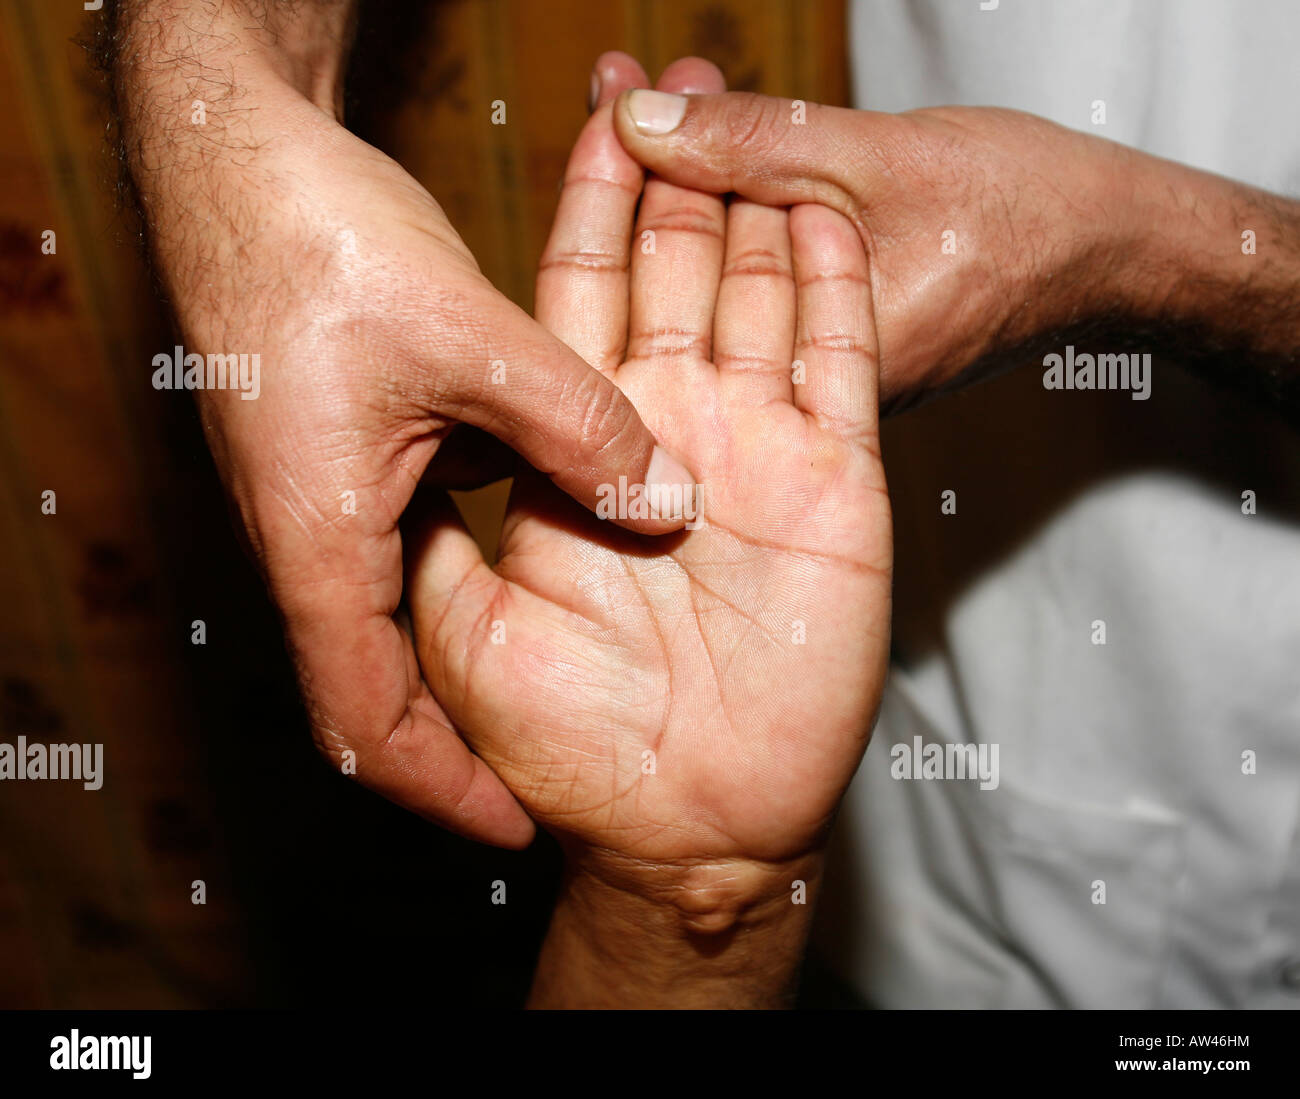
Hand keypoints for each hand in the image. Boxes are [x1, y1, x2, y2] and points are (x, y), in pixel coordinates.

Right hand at [113, 4, 692, 844]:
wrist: (239, 162)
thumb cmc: (315, 246)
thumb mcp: (468, 341)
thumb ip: (580, 425)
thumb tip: (671, 497)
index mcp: (318, 543)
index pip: (364, 720)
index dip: (440, 787)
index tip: (516, 822)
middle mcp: (315, 535)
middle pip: (383, 681)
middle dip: (464, 735)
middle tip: (556, 760)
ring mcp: (332, 493)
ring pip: (409, 605)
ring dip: (480, 642)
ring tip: (570, 668)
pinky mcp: (355, 447)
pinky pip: (422, 529)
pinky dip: (488, 548)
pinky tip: (557, 528)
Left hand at [406, 56, 890, 1003]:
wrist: (689, 823)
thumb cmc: (572, 744)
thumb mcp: (471, 633)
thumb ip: (446, 541)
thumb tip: (410, 461)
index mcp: (583, 454)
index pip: (589, 299)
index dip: (592, 213)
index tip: (596, 124)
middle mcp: (676, 435)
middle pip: (678, 277)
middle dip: (679, 184)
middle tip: (680, 83)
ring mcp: (763, 451)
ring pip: (761, 298)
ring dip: (757, 209)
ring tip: (753, 116)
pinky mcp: (838, 484)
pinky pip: (840, 365)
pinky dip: (835, 287)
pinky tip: (826, 209)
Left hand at [611, 92, 1299, 410]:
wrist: (1110, 248)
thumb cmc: (1022, 213)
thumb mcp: (878, 161)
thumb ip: (753, 143)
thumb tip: (637, 119)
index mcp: (809, 372)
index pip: (682, 284)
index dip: (631, 183)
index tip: (606, 102)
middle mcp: (798, 387)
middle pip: (690, 269)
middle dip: (653, 165)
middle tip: (618, 81)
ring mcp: (812, 359)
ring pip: (724, 255)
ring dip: (692, 165)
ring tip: (655, 83)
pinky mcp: (828, 329)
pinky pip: (763, 255)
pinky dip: (742, 189)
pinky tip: (713, 127)